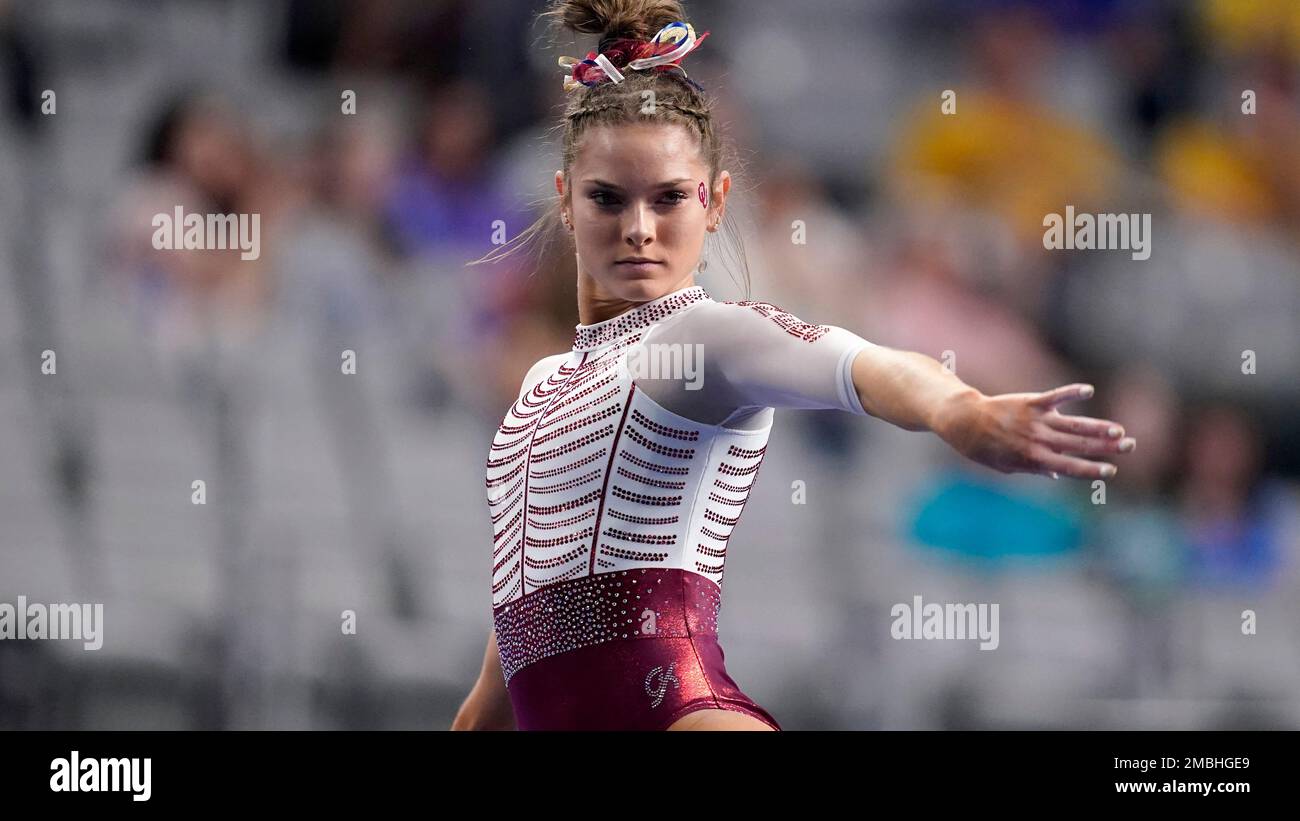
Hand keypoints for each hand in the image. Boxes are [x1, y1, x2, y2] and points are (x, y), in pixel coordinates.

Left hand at [932, 383, 1134, 479]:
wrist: (965, 422)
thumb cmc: (985, 448)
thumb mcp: (1007, 466)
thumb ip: (1034, 468)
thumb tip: (1058, 473)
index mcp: (1034, 459)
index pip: (1070, 466)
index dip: (1091, 468)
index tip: (1111, 470)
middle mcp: (1039, 441)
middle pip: (1079, 445)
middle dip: (1106, 447)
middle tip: (1131, 446)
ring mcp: (1036, 421)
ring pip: (1074, 425)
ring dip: (1098, 427)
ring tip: (1119, 430)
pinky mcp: (1031, 403)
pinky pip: (1055, 397)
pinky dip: (1071, 393)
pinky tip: (1089, 391)